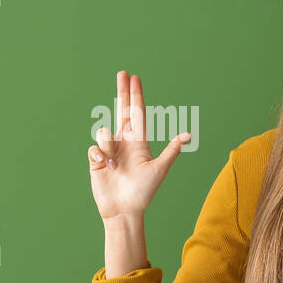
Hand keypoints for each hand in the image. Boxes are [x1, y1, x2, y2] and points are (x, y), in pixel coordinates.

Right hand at [88, 71, 190, 221]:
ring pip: (104, 131)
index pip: (138, 113)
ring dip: (108, 145)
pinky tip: (104, 167)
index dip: (136, 95)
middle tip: (122, 73)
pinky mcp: (96, 159)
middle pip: (121, 110)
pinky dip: (99, 155)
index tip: (135, 78)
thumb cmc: (143, 192)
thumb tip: (188, 135)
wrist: (123, 210)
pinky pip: (94, 147)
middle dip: (122, 91)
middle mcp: (124, 141)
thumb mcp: (159, 170)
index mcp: (139, 141)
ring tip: (113, 165)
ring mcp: (109, 149)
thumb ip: (171, 151)